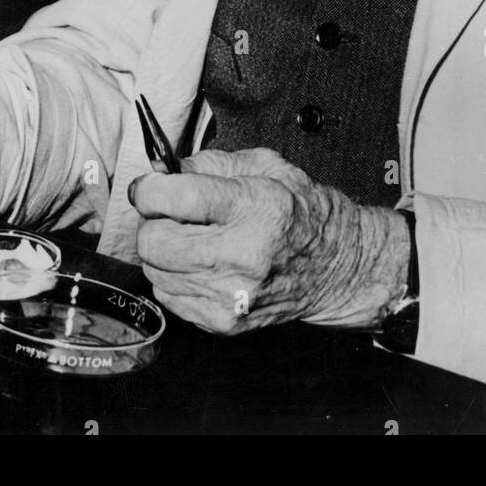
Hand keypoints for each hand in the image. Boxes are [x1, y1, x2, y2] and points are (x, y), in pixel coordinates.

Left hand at [130, 147, 409, 334]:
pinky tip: (204, 264)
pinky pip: (168, 295)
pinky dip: (175, 276)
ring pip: (155, 271)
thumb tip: (161, 171)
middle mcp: (241, 256)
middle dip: (155, 222)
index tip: (152, 185)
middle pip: (153, 241)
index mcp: (253, 207)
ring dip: (165, 252)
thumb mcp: (264, 165)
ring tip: (196, 240)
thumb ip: (209, 162)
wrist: (335, 266)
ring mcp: (230, 296)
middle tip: (174, 215)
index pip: (172, 198)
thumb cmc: (300, 210)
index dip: (150, 187)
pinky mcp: (223, 322)